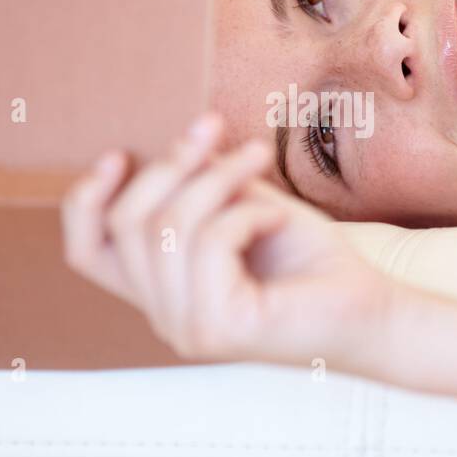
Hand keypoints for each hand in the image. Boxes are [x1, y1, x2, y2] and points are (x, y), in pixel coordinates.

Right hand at [61, 113, 394, 369]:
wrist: (372, 308)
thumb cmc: (313, 260)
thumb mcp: (246, 204)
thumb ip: (203, 182)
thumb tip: (175, 140)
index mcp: (161, 289)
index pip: (86, 251)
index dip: (85, 198)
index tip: (118, 152)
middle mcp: (164, 316)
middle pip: (127, 223)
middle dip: (171, 163)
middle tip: (216, 127)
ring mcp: (188, 329)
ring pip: (168, 227)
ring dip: (218, 179)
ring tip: (258, 159)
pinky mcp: (219, 329)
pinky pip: (209, 243)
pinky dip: (246, 213)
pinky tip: (278, 218)